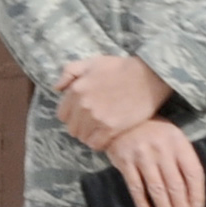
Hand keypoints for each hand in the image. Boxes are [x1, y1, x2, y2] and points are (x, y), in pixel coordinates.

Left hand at [56, 53, 175, 149]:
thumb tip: (56, 88)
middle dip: (80, 127)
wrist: (149, 75)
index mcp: (76, 90)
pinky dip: (99, 142)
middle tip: (93, 124)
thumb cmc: (121, 67)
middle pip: (72, 129)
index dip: (72, 116)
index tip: (82, 115)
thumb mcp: (92, 62)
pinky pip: (96, 144)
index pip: (62, 115)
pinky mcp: (112, 128)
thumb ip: (69, 72)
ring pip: (83, 137)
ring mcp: (97, 118)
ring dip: (90, 135)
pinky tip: (107, 136)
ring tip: (101, 129)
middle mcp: (83, 105)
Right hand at [103, 117, 205, 206]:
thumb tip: (190, 193)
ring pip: (156, 188)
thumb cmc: (153, 132)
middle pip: (175, 184)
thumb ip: (182, 160)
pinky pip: (135, 188)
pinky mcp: (124, 163)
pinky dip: (142, 204)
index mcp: (178, 143)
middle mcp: (162, 150)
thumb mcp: (173, 138)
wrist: (121, 120)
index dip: (196, 194)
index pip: (193, 173)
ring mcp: (142, 157)